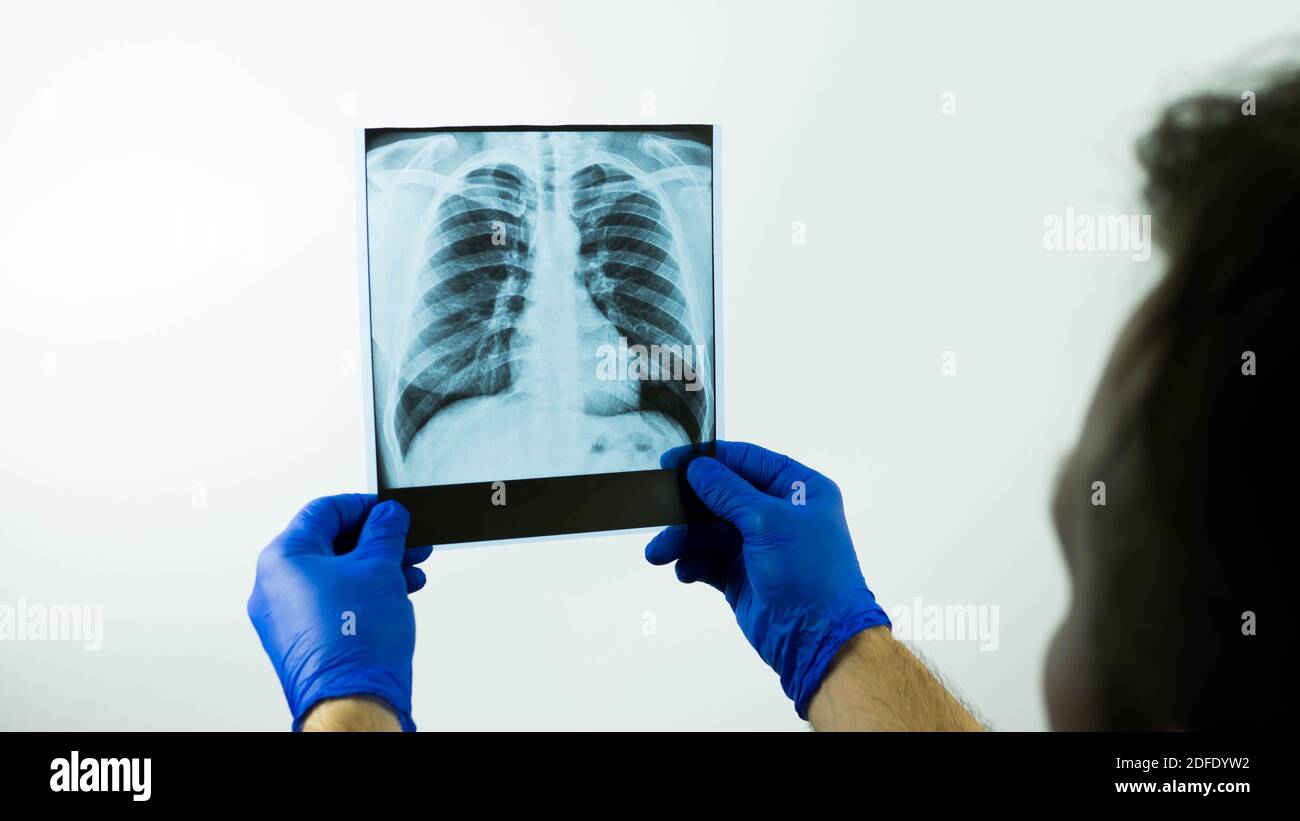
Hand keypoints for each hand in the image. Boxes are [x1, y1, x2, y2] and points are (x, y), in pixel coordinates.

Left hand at [247, 494, 432, 730]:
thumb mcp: (379, 567)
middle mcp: (274, 587)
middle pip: (331, 544)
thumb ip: (385, 531)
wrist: (353, 700)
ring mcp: (286, 617)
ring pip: (336, 575)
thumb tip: (388, 515)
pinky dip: (364, 593)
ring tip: (409, 570)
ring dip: (376, 568)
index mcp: (282, 559)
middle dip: (377, 541)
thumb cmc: (354, 642)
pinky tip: (396, 594)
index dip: (363, 506)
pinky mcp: (303, 639)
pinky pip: (334, 602)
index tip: (389, 510)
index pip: (324, 511)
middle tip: (407, 540)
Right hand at [647, 441, 889, 717]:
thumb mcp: (768, 521)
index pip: (749, 461)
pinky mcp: (742, 576)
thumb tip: (698, 468)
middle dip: (689, 507)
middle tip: (660, 508)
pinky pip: (708, 560)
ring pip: (710, 531)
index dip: (711, 459)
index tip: (674, 460)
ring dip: (683, 540)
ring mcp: (760, 546)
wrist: (816, 639)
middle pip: (723, 497)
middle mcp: (780, 515)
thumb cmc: (810, 574)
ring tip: (659, 553)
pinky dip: (692, 563)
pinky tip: (684, 571)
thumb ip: (728, 492)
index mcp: (800, 490)